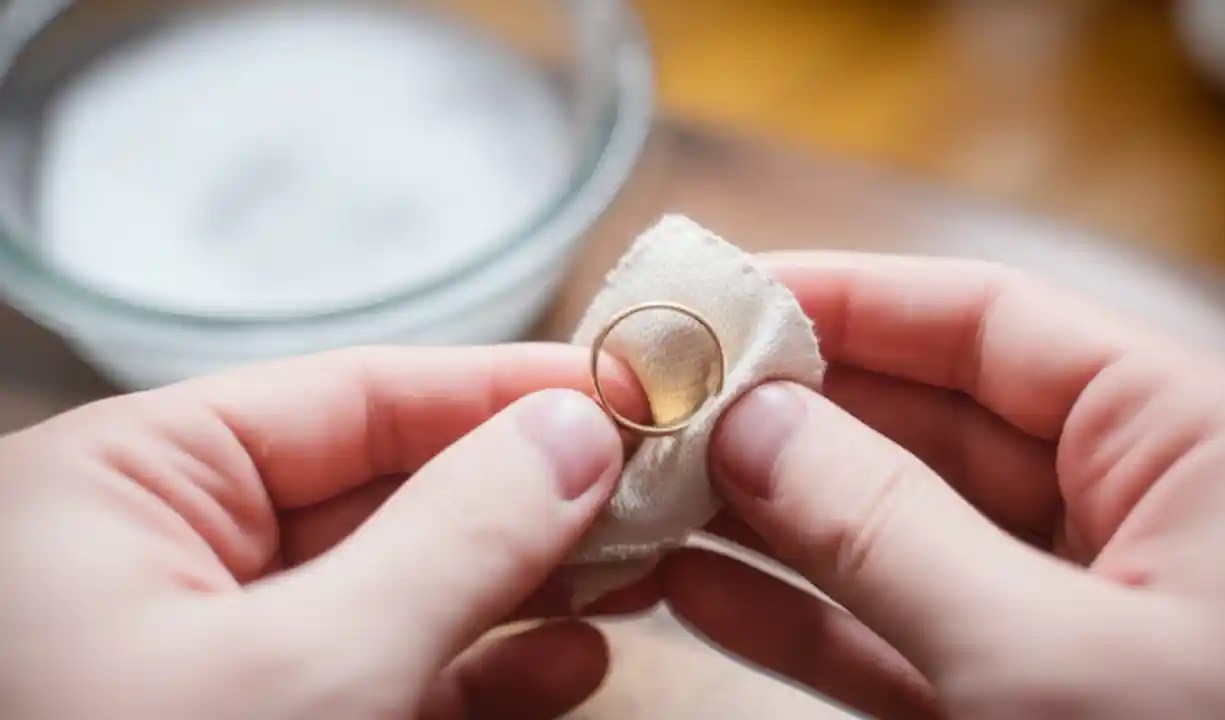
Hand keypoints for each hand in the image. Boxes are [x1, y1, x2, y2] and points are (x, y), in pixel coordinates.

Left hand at [0, 345, 654, 718]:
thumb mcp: (315, 671)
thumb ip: (457, 536)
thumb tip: (574, 431)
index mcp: (126, 487)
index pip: (353, 396)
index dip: (503, 389)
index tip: (630, 389)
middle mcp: (164, 557)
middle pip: (387, 485)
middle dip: (528, 491)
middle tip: (656, 484)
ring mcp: (215, 659)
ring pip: (400, 585)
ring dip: (525, 582)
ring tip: (638, 565)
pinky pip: (388, 676)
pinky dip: (485, 672)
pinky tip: (572, 663)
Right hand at [663, 254, 1224, 718]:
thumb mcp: (1047, 663)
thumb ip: (886, 531)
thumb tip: (750, 423)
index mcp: (1189, 441)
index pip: (986, 321)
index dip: (843, 298)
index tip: (716, 298)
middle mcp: (1133, 510)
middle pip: (927, 420)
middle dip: (786, 413)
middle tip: (656, 403)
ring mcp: (1074, 612)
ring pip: (899, 530)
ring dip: (771, 516)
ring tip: (650, 488)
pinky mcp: (1028, 701)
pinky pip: (898, 632)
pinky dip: (802, 615)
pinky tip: (699, 587)